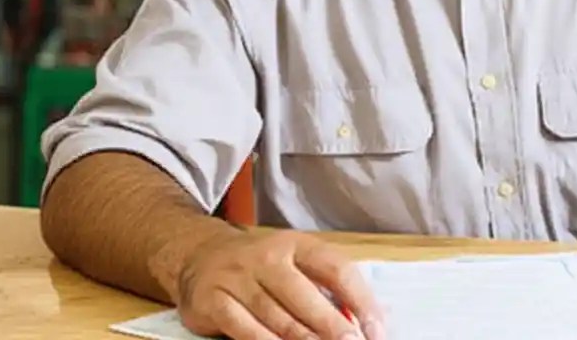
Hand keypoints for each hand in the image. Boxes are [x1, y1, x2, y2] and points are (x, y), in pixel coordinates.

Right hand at [174, 230, 383, 339]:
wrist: (199, 256)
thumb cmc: (260, 267)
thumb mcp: (293, 263)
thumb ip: (325, 286)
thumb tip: (365, 319)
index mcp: (296, 245)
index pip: (336, 269)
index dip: (361, 300)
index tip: (377, 328)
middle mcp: (267, 257)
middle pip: (307, 297)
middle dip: (333, 327)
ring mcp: (238, 278)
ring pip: (278, 318)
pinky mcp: (214, 301)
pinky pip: (246, 331)